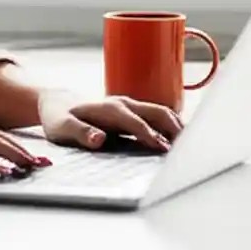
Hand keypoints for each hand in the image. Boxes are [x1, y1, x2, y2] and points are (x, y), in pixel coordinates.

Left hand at [37, 91, 183, 151]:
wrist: (56, 101)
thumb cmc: (58, 117)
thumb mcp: (62, 127)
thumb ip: (80, 132)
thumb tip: (99, 139)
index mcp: (108, 108)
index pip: (135, 122)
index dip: (150, 135)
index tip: (164, 148)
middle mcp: (123, 103)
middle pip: (156, 112)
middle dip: (174, 127)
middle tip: (191, 145)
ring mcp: (129, 105)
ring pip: (160, 111)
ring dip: (177, 125)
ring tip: (193, 143)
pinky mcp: (132, 110)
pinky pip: (156, 114)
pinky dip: (171, 123)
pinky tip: (181, 138)